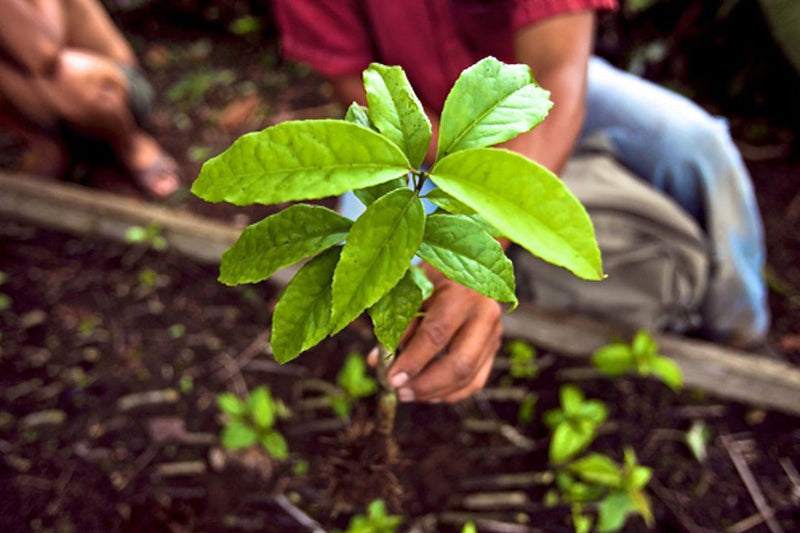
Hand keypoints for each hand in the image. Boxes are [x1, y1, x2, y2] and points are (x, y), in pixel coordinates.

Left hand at [374, 265, 502, 402]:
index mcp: (461, 292)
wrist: (468, 261)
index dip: (413, 361)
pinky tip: (430, 394)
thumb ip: (397, 325)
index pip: (436, 335)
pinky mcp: (494, 345)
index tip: (391, 379)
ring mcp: (494, 331)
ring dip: (436, 392)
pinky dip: (452, 393)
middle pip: (460, 363)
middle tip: (400, 392)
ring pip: (469, 376)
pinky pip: (477, 379)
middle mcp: (484, 313)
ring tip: (409, 394)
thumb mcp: (413, 290)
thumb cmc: (432, 276)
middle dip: (426, 384)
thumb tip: (379, 362)